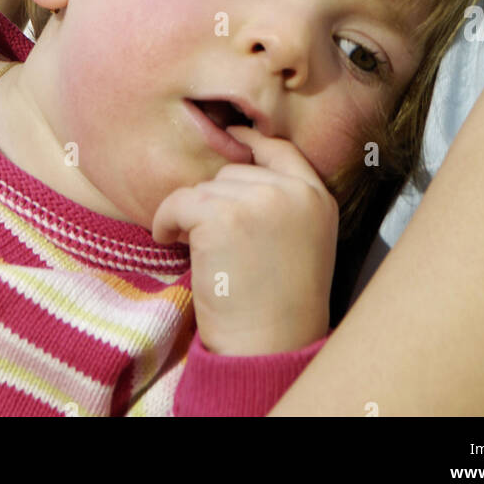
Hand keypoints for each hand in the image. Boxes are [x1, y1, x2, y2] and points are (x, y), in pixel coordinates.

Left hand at [151, 127, 337, 356]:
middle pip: (235, 171)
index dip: (252, 141)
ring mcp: (260, 200)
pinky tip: (169, 241)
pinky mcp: (224, 216)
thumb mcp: (303, 242)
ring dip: (190, 215)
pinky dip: (166, 220)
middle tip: (210, 238)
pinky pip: (180, 202)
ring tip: (198, 250)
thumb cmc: (279, 306)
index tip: (231, 137)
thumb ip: (284, 203)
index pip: (281, 150)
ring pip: (205, 187)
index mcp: (317, 198)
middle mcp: (293, 193)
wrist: (270, 346)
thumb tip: (236, 165)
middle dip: (215, 200)